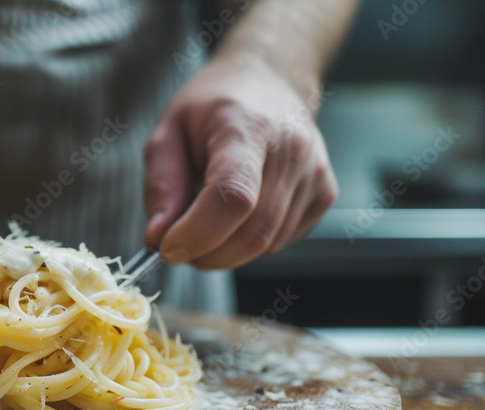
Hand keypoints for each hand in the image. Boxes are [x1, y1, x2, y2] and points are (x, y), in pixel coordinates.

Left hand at [143, 56, 337, 268]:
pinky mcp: (325, 193)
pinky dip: (249, 242)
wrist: (269, 81)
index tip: (167, 245)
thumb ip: (161, 185)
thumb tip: (159, 237)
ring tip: (206, 219)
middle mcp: (291, 151)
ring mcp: (315, 173)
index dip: (198, 234)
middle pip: (252, 233)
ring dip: (225, 250)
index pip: (234, 197)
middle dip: (206, 254)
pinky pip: (280, 242)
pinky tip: (238, 214)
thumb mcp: (168, 132)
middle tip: (179, 244)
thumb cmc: (214, 107)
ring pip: (265, 245)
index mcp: (247, 128)